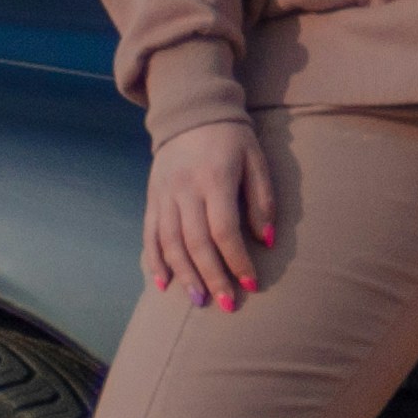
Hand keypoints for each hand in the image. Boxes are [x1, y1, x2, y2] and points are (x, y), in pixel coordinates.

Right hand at [144, 120, 274, 310]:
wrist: (190, 112)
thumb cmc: (232, 138)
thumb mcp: (256, 159)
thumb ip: (262, 200)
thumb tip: (267, 241)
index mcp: (214, 179)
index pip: (224, 231)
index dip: (237, 261)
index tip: (251, 284)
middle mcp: (185, 189)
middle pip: (196, 242)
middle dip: (212, 277)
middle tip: (226, 304)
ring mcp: (164, 195)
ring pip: (170, 243)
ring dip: (185, 275)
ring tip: (199, 300)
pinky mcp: (152, 198)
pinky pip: (150, 235)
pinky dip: (155, 261)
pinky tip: (163, 283)